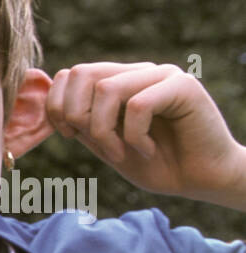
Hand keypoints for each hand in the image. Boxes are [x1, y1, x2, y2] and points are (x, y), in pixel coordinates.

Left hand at [46, 62, 245, 208]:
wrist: (202, 179)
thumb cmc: (156, 165)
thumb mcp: (106, 146)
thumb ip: (82, 125)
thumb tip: (50, 110)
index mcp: (118, 82)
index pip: (71, 74)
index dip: (57, 105)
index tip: (68, 135)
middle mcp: (138, 73)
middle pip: (82, 74)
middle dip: (76, 115)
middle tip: (97, 145)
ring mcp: (161, 75)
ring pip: (106, 89)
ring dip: (104, 131)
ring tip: (121, 153)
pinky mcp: (183, 86)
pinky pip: (138, 105)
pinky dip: (134, 136)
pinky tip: (147, 150)